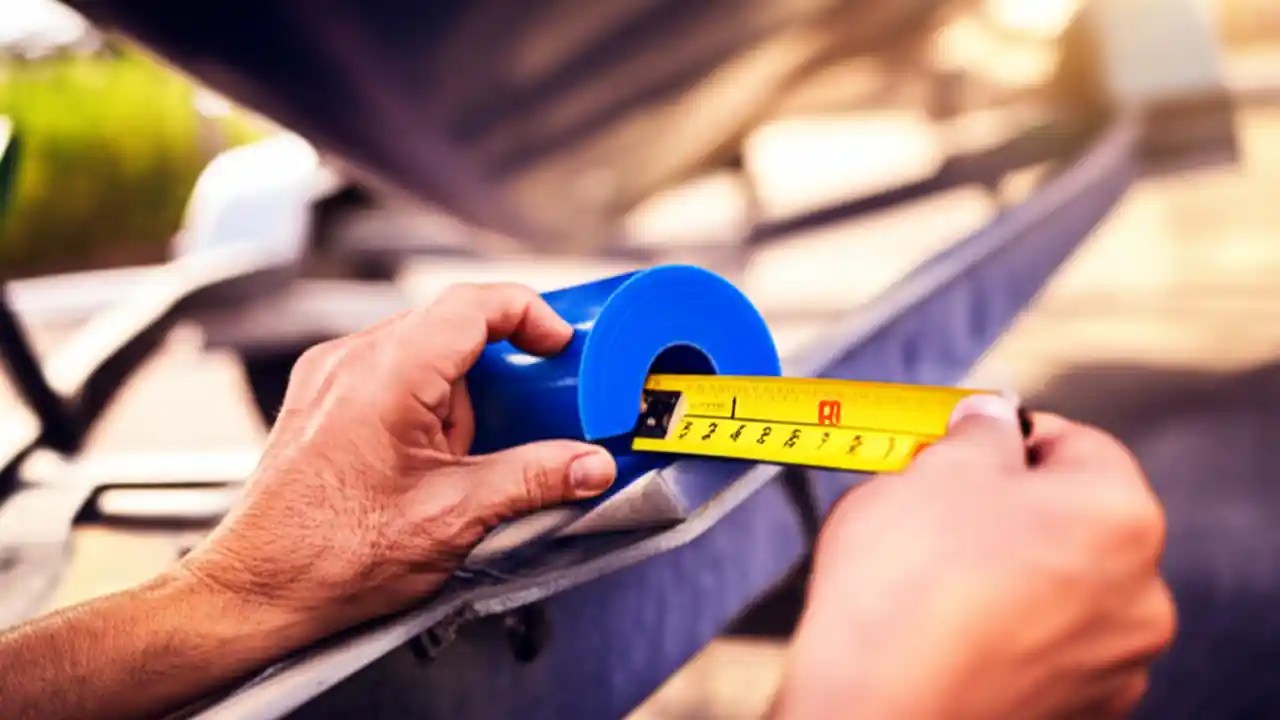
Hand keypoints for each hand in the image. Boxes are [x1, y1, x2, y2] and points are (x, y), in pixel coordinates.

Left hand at [176, 283, 616, 641]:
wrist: (258, 592)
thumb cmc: (332, 557)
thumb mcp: (454, 517)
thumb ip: (533, 480)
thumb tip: (590, 466)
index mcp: (386, 375)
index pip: (472, 305)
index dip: (529, 313)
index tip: (562, 344)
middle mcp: (350, 361)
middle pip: (450, 325)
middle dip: (503, 364)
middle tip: (542, 401)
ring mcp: (330, 377)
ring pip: (422, 350)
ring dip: (465, 390)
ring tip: (476, 453)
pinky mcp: (322, 400)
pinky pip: (392, 373)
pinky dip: (430, 400)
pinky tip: (441, 455)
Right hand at [775, 397, 1174, 718]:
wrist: (874, 708)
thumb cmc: (906, 586)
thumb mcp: (936, 466)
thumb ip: (979, 430)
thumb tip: (990, 422)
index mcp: (1121, 516)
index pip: (1075, 442)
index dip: (1007, 436)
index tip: (960, 446)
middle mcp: (1140, 595)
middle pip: (1070, 519)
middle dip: (1007, 507)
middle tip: (934, 507)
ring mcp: (1111, 664)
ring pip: (1056, 586)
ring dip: (1006, 570)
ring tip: (930, 576)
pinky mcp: (1074, 712)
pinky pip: (1040, 646)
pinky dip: (1003, 631)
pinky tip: (945, 628)